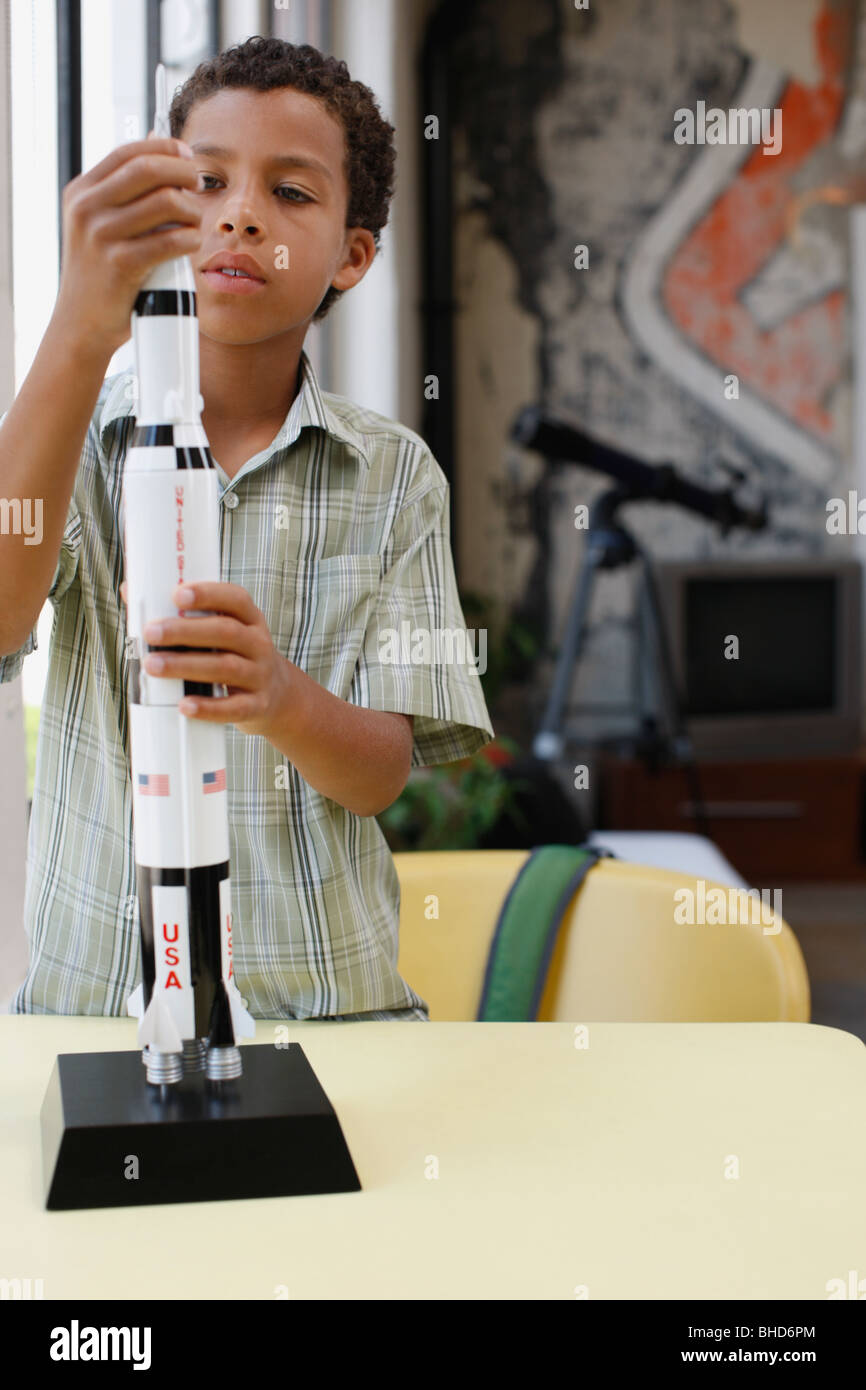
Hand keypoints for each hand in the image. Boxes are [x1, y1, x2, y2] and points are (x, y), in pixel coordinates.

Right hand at [54, 134, 201, 355]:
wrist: (82, 323)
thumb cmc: (100, 274)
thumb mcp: (97, 224)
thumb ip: (122, 191)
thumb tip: (153, 139)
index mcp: (81, 193)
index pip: (127, 152)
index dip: (163, 148)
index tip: (187, 156)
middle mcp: (87, 208)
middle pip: (148, 169)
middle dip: (183, 173)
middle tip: (198, 186)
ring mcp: (101, 236)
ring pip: (165, 202)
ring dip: (191, 210)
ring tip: (193, 223)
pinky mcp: (121, 264)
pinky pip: (170, 240)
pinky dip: (190, 238)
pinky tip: (192, 243)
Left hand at [121, 580, 292, 736]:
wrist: (277, 696)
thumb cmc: (234, 656)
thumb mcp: (220, 631)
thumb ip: (181, 614)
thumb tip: (130, 589)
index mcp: (249, 619)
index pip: (235, 599)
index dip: (208, 594)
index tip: (176, 594)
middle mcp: (258, 644)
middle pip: (225, 632)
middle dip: (185, 631)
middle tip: (151, 632)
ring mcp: (259, 675)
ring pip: (225, 667)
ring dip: (186, 666)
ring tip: (152, 665)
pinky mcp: (257, 705)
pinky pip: (234, 708)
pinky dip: (208, 708)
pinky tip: (184, 705)